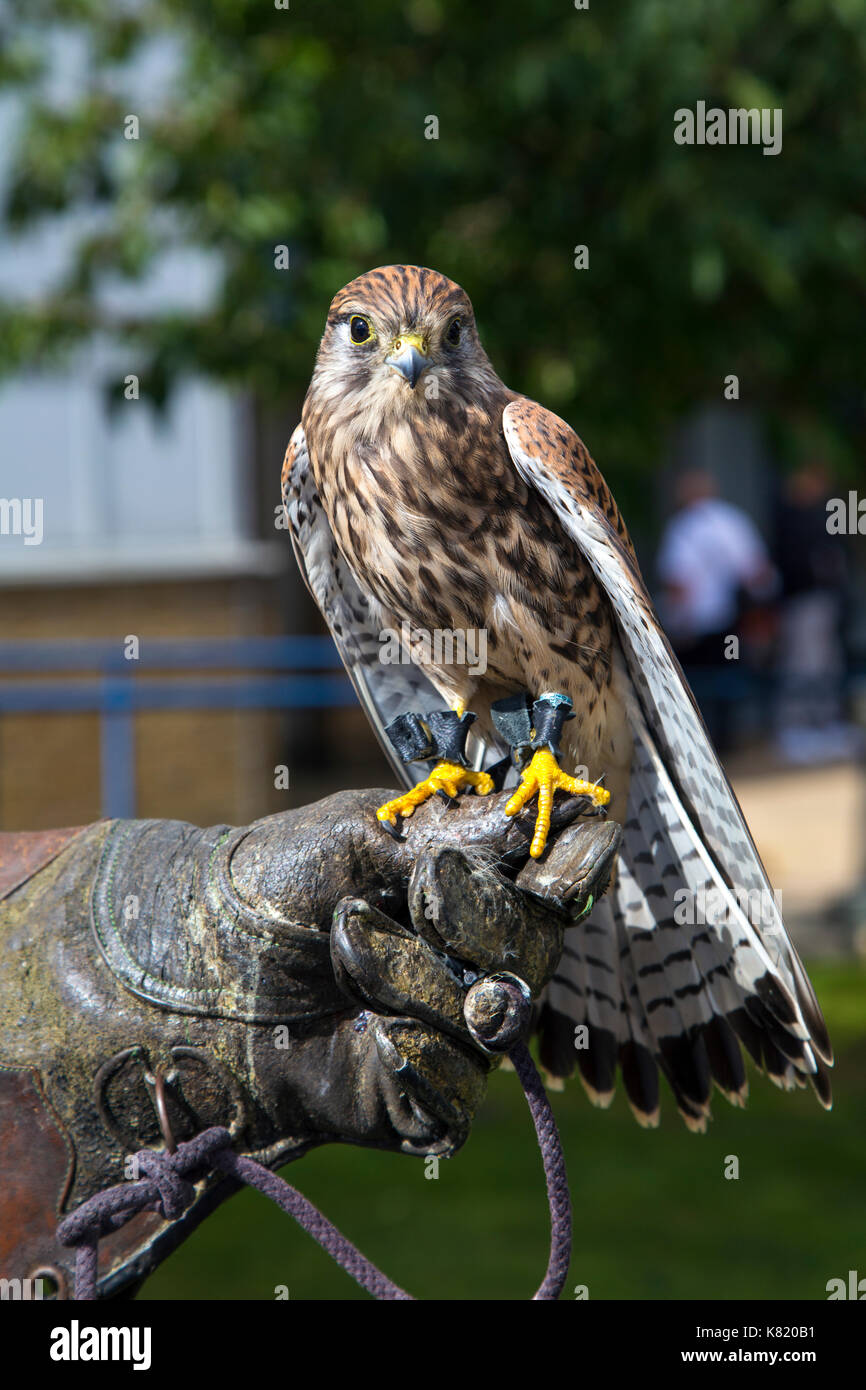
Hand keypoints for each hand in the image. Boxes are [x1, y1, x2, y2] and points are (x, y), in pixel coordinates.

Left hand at [227, 788, 620, 1157]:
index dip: (574, 868)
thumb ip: (444, 834)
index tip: (550, 866)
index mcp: (477, 882)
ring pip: (496, 1014)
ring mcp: (458, 1030)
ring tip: (345, 949)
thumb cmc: (277, 882)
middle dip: (477, 919)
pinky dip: (416, 1053)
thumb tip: (520, 826)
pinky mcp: (427, 1099)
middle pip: (541, 946)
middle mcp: (481, 958)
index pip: (563, 876)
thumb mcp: (357, 831)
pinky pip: (460, 1088)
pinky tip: (370, 1031)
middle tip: (417, 897)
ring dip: (415, 975)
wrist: (202, 965)